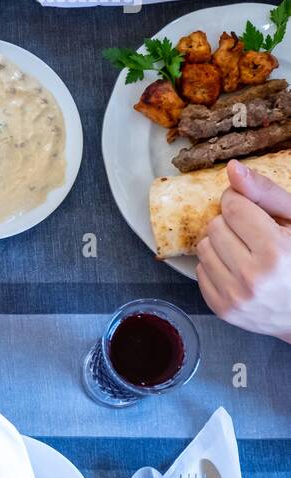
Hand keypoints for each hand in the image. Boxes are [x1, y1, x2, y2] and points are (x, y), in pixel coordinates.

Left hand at [197, 160, 290, 343]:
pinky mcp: (222, 309)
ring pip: (203, 247)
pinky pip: (200, 270)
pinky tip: (239, 270)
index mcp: (277, 252)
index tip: (255, 212)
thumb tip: (232, 168)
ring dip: (221, 244)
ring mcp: (235, 297)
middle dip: (232, 224)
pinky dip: (216, 266)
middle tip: (254, 236)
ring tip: (247, 253)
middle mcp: (253, 277)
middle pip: (215, 226)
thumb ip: (265, 193)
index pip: (232, 206)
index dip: (242, 204)